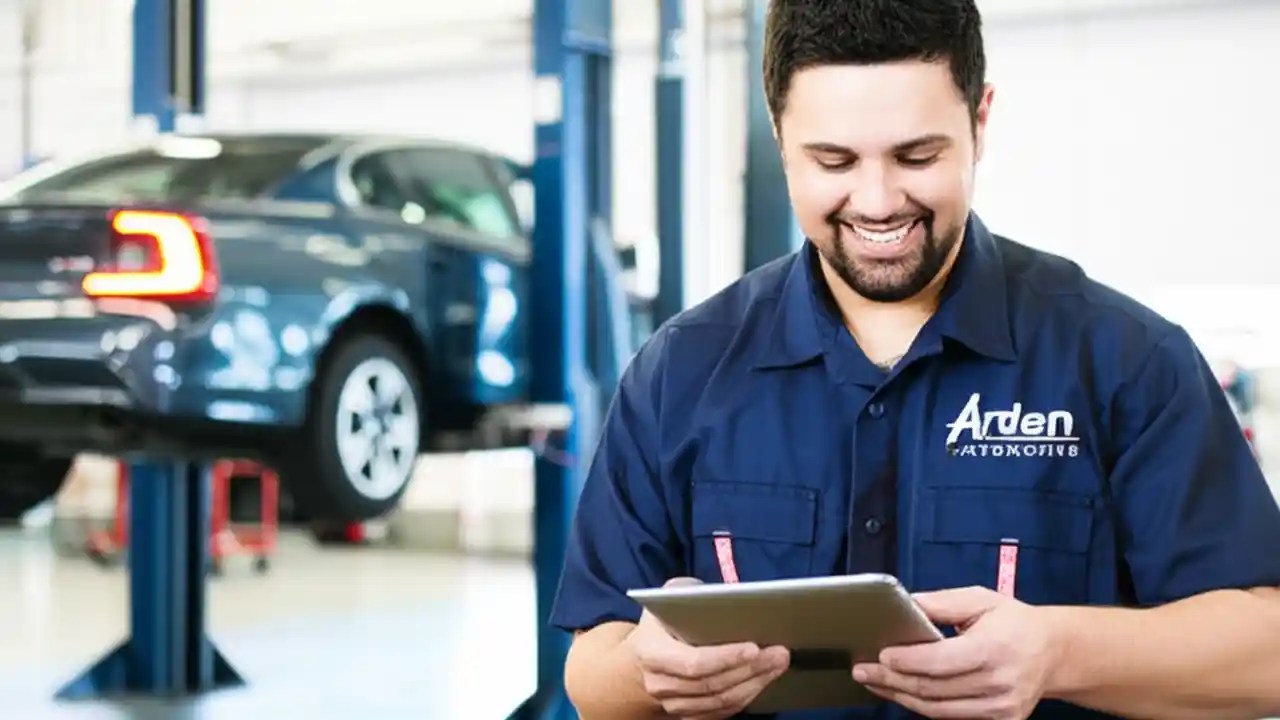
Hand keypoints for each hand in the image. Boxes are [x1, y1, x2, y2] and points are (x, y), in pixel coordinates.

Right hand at [627, 578, 790, 719]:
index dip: (725, 658)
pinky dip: (746, 696)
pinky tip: (763, 679)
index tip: (754, 648)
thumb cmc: (664, 619)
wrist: (644, 654)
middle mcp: (659, 684)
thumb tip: (726, 597)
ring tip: (778, 664)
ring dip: (755, 684)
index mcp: (650, 652)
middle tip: (779, 653)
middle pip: (712, 684)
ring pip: (721, 701)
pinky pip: (722, 712)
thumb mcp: (670, 596)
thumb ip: (691, 594)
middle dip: (751, 669)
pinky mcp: (688, 715)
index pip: (693, 663)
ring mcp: (672, 704)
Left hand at [851, 586, 1064, 718]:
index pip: (940, 661)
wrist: (1054, 653)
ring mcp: (1001, 708)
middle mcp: (998, 684)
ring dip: (901, 697)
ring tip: (875, 683)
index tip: (880, 655)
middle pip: (933, 689)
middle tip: (862, 671)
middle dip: (892, 680)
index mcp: (993, 649)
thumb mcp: (980, 599)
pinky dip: (923, 706)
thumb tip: (903, 604)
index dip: (907, 660)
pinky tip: (902, 693)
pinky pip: (952, 717)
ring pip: (938, 710)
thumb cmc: (1013, 622)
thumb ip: (941, 603)